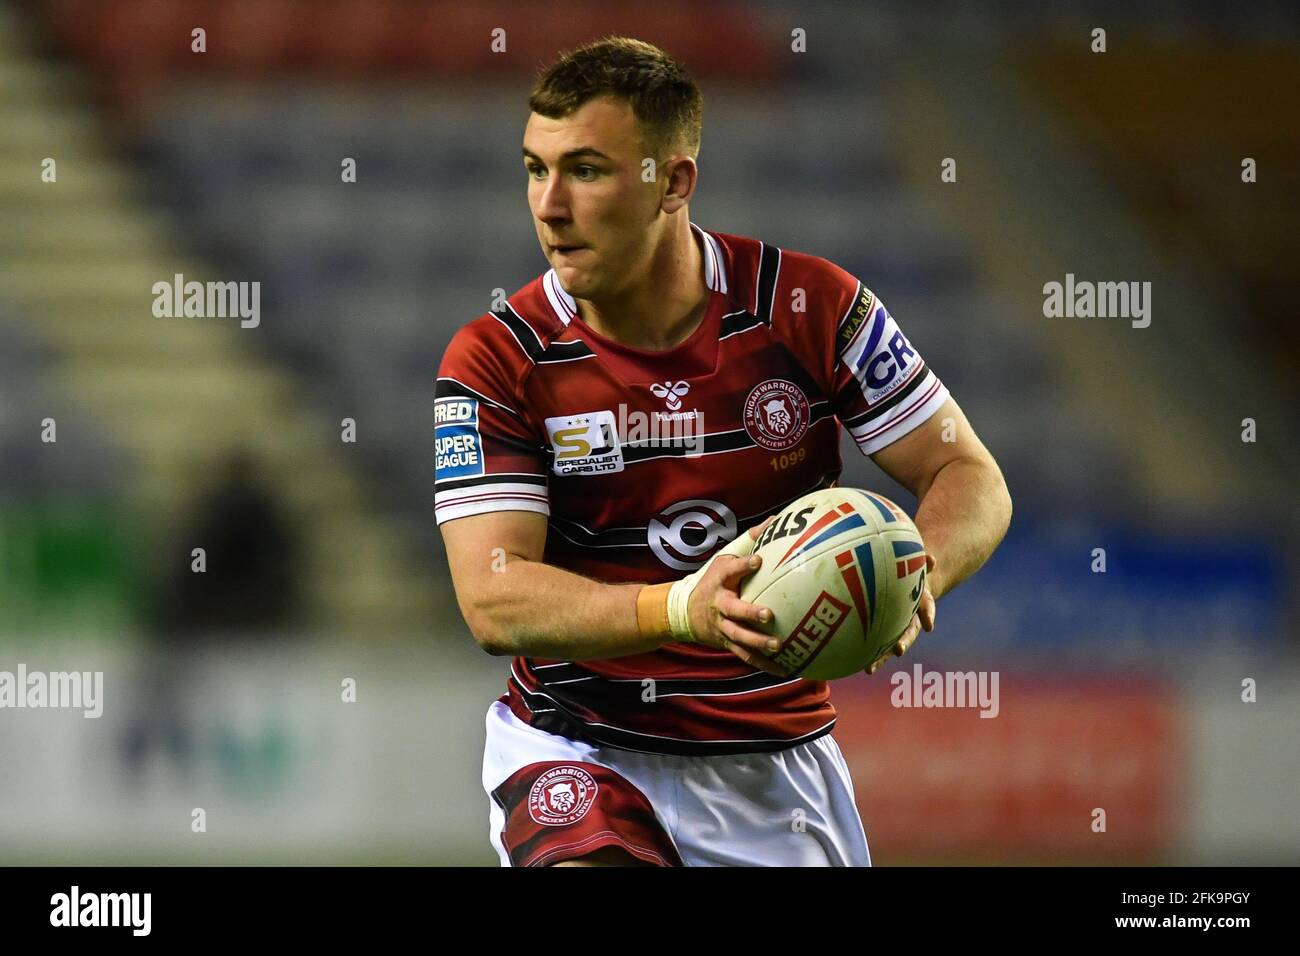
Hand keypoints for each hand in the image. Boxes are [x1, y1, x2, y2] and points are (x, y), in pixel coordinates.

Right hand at [685, 517, 786, 675]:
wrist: (681, 612)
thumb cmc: (711, 581)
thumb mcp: (723, 559)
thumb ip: (749, 542)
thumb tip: (775, 520)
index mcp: (720, 581)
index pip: (730, 571)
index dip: (744, 565)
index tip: (759, 561)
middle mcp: (720, 605)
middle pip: (733, 611)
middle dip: (750, 613)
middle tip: (768, 615)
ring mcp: (722, 627)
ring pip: (739, 637)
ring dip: (758, 643)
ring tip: (778, 645)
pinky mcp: (726, 643)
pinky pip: (745, 656)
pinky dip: (764, 665)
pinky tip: (783, 670)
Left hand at [866, 554, 935, 674]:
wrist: (914, 585)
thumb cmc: (913, 572)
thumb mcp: (918, 565)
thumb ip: (924, 562)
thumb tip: (931, 559)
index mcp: (921, 600)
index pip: (926, 607)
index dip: (928, 615)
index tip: (929, 625)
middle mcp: (912, 617)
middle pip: (909, 632)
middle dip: (904, 641)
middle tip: (899, 650)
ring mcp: (900, 627)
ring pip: (893, 644)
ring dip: (883, 657)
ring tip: (870, 669)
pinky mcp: (888, 632)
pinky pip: (881, 645)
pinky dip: (873, 656)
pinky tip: (863, 667)